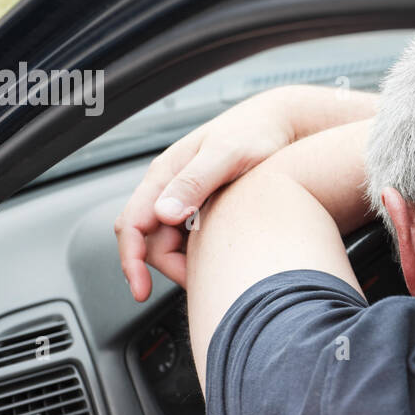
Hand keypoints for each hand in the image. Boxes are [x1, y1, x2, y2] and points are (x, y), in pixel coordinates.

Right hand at [115, 89, 294, 301]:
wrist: (283, 123)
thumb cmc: (256, 131)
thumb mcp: (228, 154)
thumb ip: (196, 181)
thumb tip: (164, 213)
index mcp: (165, 174)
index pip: (132, 225)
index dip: (131, 261)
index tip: (141, 292)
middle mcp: (169, 188)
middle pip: (151, 243)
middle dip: (169, 268)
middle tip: (202, 282)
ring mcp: (186, 199)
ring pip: (172, 245)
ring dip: (188, 262)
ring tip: (221, 267)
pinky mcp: (204, 208)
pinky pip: (192, 240)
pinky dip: (202, 254)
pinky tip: (226, 255)